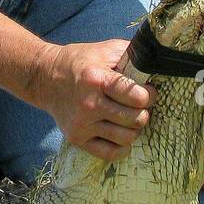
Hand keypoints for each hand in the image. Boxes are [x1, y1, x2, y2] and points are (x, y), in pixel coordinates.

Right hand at [24, 39, 154, 162]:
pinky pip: (110, 153)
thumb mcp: (105, 50)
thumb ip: (132, 55)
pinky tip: (120, 133)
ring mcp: (82, 124)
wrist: (45, 77)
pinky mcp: (77, 138)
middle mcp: (89, 104)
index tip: (147, 91)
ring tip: (129, 118)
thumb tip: (158, 64)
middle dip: (143, 111)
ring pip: (126, 138)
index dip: (149, 95)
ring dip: (134, 129)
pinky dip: (122, 147)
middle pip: (135, 119)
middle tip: (138, 105)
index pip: (137, 97)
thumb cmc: (81, 61)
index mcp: (97, 80)